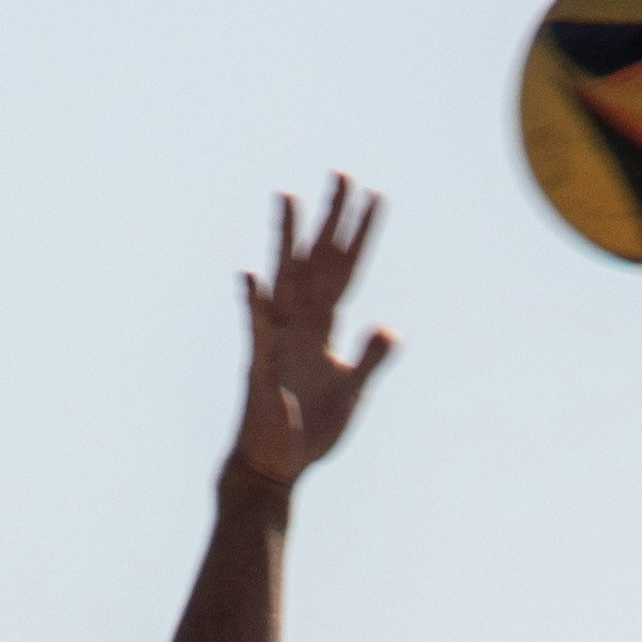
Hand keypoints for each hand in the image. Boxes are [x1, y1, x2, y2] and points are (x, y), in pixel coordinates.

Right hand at [230, 181, 391, 488]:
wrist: (276, 468)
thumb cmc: (310, 432)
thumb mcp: (351, 393)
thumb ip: (369, 359)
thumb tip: (390, 329)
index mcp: (324, 330)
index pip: (346, 272)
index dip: (361, 237)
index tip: (375, 196)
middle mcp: (300, 325)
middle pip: (317, 261)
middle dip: (330, 220)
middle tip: (343, 173)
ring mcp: (277, 340)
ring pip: (284, 279)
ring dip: (286, 240)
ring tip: (288, 198)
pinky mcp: (259, 367)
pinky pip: (257, 331)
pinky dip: (254, 305)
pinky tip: (251, 277)